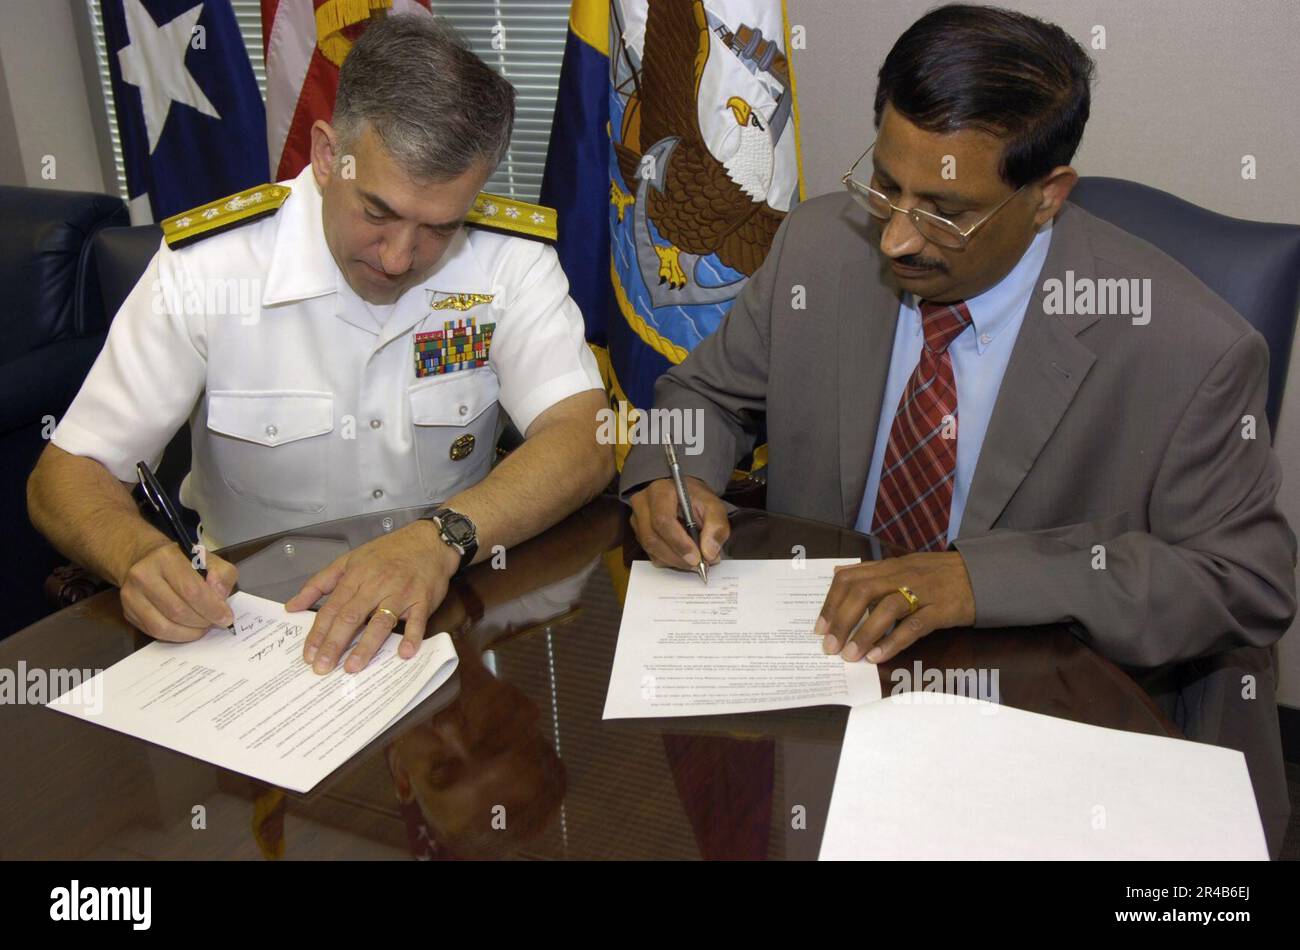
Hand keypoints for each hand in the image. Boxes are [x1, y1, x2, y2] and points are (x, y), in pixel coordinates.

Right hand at [120, 540, 237, 641]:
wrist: (145, 558)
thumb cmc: (182, 561)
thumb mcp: (208, 559)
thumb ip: (222, 575)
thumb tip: (220, 596)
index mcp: (166, 557)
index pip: (191, 590)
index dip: (212, 608)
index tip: (226, 618)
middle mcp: (143, 575)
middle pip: (177, 611)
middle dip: (202, 621)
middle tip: (215, 622)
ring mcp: (131, 595)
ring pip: (164, 626)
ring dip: (189, 632)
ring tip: (202, 627)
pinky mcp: (127, 611)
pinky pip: (154, 632)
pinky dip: (176, 635)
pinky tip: (187, 629)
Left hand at [286, 522, 458, 674]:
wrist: (427, 542)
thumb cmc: (386, 553)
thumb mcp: (348, 561)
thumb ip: (319, 584)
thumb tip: (292, 607)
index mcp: (356, 576)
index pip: (332, 608)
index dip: (319, 633)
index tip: (308, 655)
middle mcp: (376, 585)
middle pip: (351, 617)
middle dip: (335, 644)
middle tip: (323, 667)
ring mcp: (400, 593)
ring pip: (380, 622)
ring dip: (366, 646)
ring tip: (353, 667)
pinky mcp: (422, 600)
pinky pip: (417, 621)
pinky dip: (412, 637)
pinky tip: (404, 653)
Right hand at [628, 476, 728, 570]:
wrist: (685, 496)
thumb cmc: (697, 499)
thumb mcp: (714, 506)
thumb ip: (716, 526)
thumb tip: (709, 553)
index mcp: (660, 491)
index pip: (662, 520)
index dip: (679, 542)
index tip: (696, 557)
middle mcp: (643, 504)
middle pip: (652, 537)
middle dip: (676, 556)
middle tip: (697, 564)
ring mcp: (637, 520)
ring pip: (650, 549)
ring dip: (673, 561)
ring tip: (693, 562)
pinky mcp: (639, 534)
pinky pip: (650, 554)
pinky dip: (669, 561)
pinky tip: (683, 557)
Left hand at [816, 552, 975, 662]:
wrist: (981, 574)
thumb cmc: (938, 575)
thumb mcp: (903, 566)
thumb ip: (872, 572)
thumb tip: (839, 575)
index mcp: (889, 566)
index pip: (850, 578)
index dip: (831, 602)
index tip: (819, 626)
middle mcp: (902, 575)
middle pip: (862, 592)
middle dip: (841, 620)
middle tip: (829, 646)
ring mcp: (923, 591)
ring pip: (886, 608)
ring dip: (863, 633)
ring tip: (849, 656)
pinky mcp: (942, 609)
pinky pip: (914, 625)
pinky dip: (893, 642)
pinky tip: (878, 656)